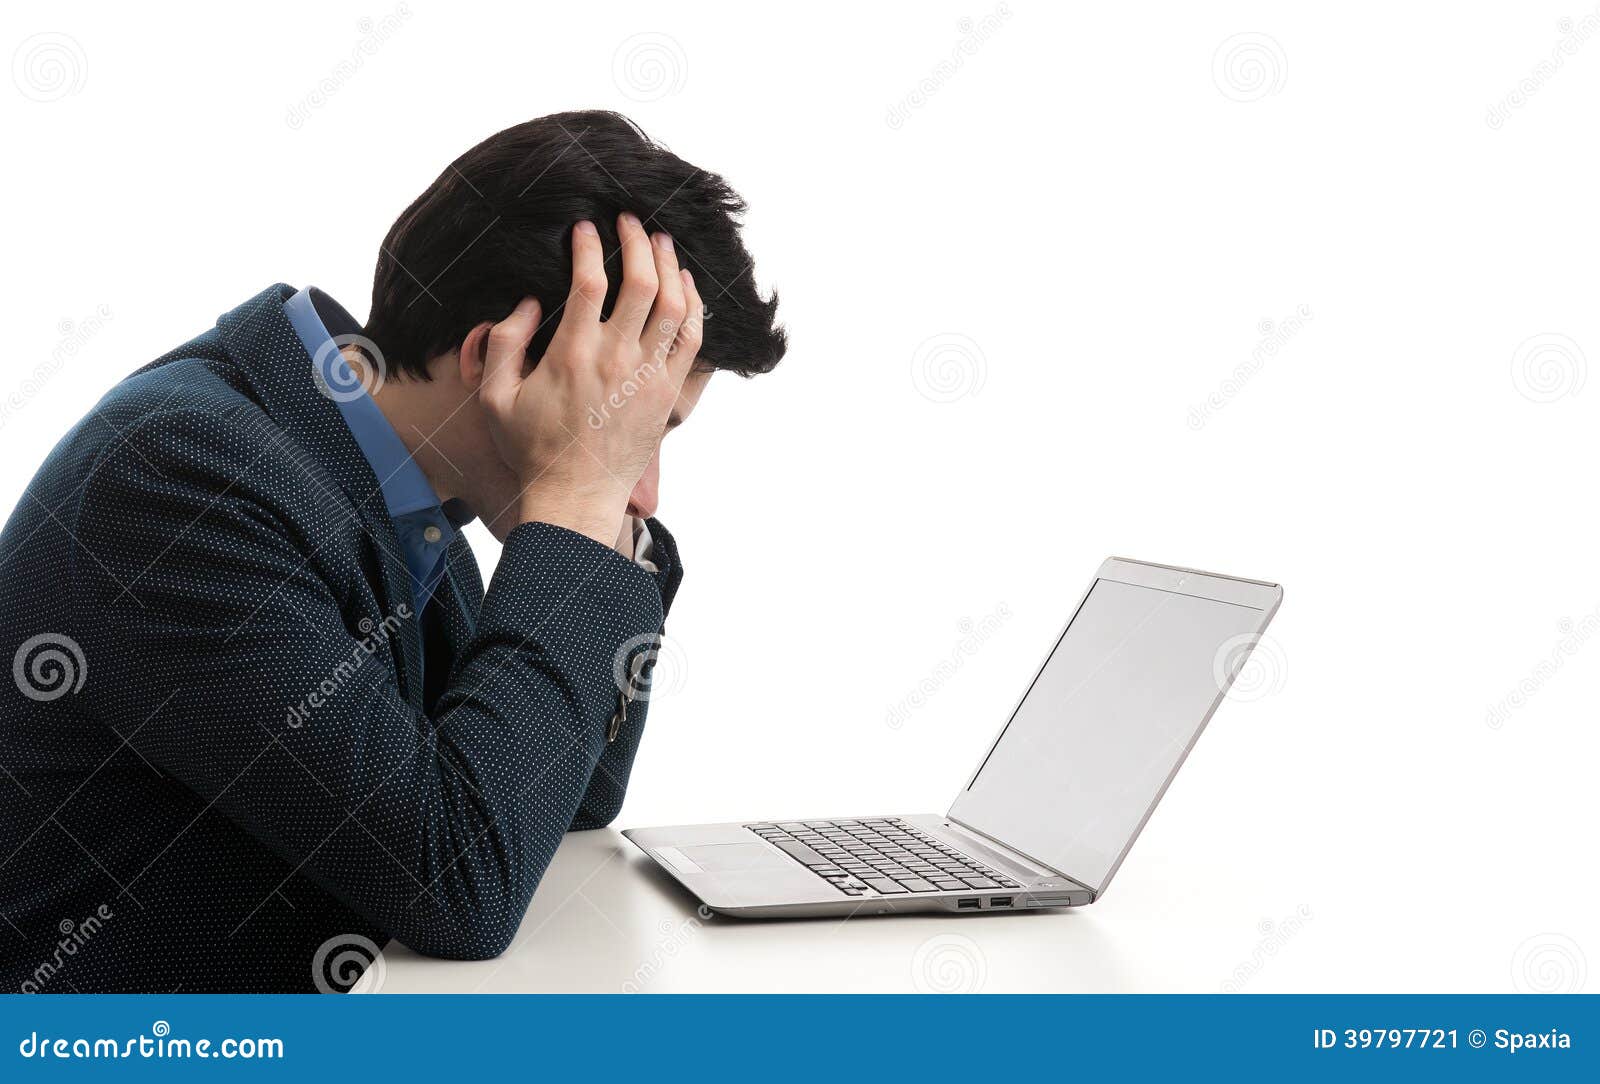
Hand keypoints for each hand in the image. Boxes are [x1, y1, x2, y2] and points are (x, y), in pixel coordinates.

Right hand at [479, 213, 703, 545]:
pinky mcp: (668, 395)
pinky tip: (685, 286)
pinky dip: (694, 306)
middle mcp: (616, 360)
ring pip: (675, 306)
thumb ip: (503, 343)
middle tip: (630, 220)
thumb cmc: (532, 449)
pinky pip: (692, 340)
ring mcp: (648, 377)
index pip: (590, 283)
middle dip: (638, 241)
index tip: (586, 227)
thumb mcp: (495, 397)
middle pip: (642, 282)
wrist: (575, 497)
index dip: (591, 246)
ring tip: (661, 242)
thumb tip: (527, 302)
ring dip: (670, 266)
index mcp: (573, 354)